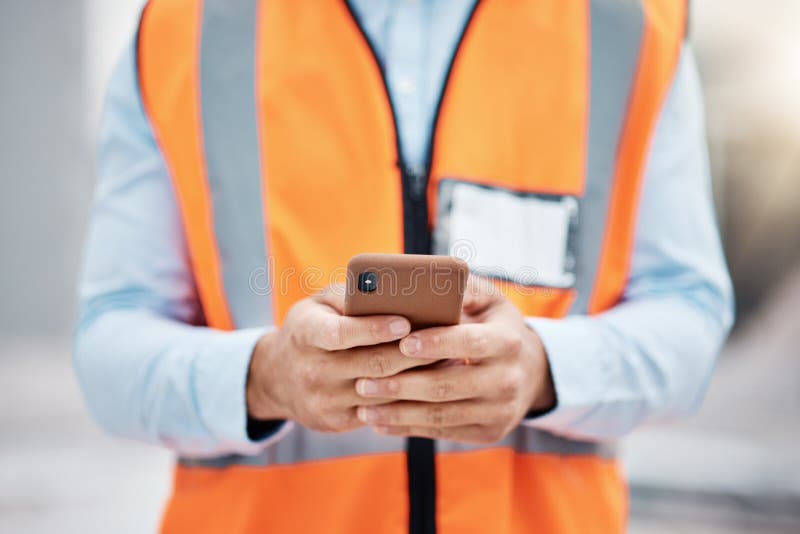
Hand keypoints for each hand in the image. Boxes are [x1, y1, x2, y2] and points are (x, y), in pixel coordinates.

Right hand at [246, 286, 435, 432]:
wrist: (277, 377)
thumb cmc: (311, 328)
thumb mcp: (319, 305)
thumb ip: (351, 296)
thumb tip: (395, 291)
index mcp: (306, 333)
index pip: (340, 334)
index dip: (373, 329)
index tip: (405, 321)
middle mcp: (312, 369)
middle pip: (371, 364)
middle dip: (412, 352)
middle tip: (446, 339)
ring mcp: (324, 400)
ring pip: (382, 391)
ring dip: (419, 377)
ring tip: (450, 360)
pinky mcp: (337, 422)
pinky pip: (380, 411)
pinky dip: (409, 398)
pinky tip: (432, 384)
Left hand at [353, 276, 555, 443]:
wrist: (531, 372)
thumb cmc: (495, 327)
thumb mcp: (489, 301)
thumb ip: (461, 289)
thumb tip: (427, 281)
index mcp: (507, 341)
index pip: (470, 343)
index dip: (436, 344)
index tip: (402, 343)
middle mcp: (507, 379)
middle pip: (447, 386)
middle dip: (401, 385)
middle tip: (363, 380)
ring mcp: (499, 411)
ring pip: (440, 415)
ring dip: (398, 412)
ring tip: (363, 405)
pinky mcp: (488, 433)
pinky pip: (442, 432)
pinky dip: (408, 428)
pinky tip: (380, 421)